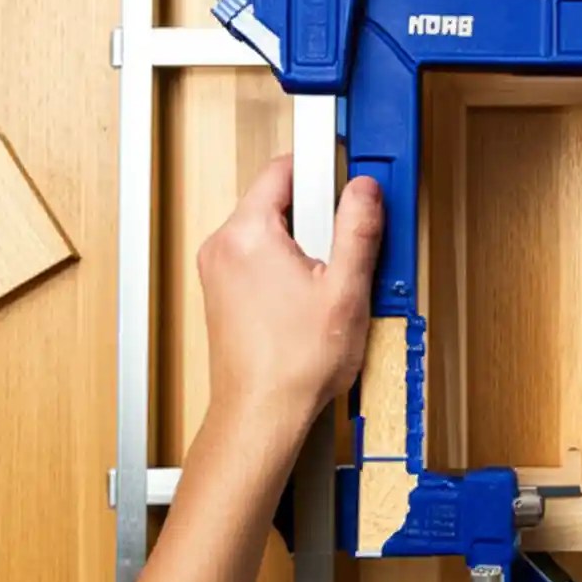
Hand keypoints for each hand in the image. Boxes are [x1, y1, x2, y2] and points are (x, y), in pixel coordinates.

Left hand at [197, 155, 383, 421]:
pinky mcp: (222, 291)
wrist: (263, 413)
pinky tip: (309, 299)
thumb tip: (364, 190)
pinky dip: (287, 265)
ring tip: (327, 283)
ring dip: (304, 243)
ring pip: (271, 230)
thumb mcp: (345, 289)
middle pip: (278, 199)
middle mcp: (223, 246)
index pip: (283, 169)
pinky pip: (260, 256)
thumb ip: (357, 229)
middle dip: (318, 215)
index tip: (346, 179)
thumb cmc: (296, 364)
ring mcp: (218, 270)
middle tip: (343, 249)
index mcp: (248, 234)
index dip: (323, 169)